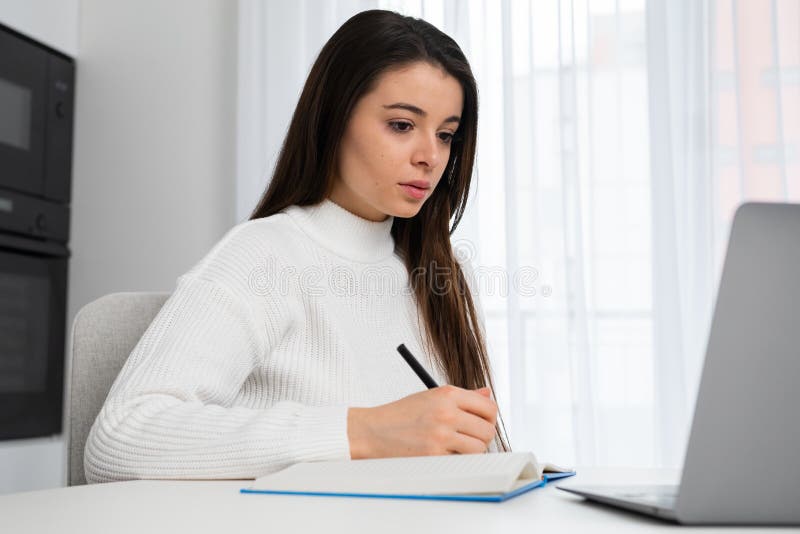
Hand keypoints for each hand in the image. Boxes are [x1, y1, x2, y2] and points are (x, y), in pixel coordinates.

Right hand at [347, 385, 497, 458]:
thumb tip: (487, 393)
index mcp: (447, 394)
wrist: (373, 431)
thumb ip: (462, 397)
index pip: (488, 407)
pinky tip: (443, 453)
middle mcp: (446, 412)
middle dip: (482, 437)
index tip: (484, 423)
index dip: (490, 418)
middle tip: (471, 438)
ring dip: (471, 451)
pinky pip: (461, 461)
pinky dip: (456, 460)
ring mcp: (441, 435)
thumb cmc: (401, 415)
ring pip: (478, 448)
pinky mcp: (434, 455)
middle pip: (487, 430)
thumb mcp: (431, 397)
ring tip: (456, 447)